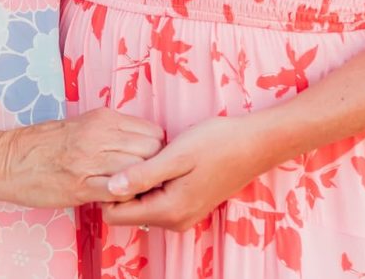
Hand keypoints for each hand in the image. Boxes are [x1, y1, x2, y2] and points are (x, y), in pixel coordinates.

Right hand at [0, 109, 165, 208]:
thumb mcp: (80, 123)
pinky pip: (119, 193)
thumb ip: (110, 130)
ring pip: (140, 171)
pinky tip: (115, 199)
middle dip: (154, 168)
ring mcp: (91, 161)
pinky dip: (123, 198)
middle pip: (152, 151)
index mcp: (102, 118)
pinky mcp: (81, 186)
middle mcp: (100, 135)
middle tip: (146, 180)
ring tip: (132, 191)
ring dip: (141, 185)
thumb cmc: (42, 143)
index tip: (150, 161)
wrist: (6, 159)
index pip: (153, 132)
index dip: (156, 150)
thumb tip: (139, 142)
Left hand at [97, 115, 272, 231]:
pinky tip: (165, 160)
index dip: (109, 188)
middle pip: (128, 211)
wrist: (255, 144)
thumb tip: (109, 188)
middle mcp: (174, 221)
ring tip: (153, 155)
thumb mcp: (176, 155)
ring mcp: (183, 216)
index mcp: (168, 211)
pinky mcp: (189, 206)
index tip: (117, 162)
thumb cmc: (217, 143)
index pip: (115, 214)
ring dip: (140, 181)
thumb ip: (141, 175)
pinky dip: (154, 182)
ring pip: (142, 204)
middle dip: (124, 184)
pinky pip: (158, 200)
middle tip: (136, 154)